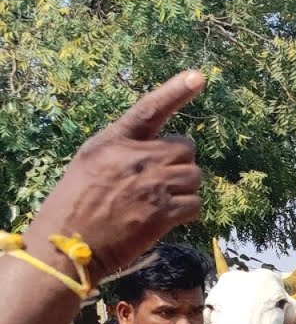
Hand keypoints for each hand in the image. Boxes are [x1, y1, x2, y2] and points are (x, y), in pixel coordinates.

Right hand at [28, 71, 206, 282]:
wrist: (68, 246)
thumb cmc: (77, 204)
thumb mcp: (91, 162)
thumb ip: (125, 149)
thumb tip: (163, 149)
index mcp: (114, 141)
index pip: (150, 109)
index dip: (176, 91)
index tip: (199, 76)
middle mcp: (135, 158)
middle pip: (186, 148)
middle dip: (180, 163)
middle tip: (160, 180)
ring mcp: (151, 185)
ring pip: (195, 177)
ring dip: (185, 189)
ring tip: (159, 201)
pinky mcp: (162, 213)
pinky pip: (196, 204)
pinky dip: (187, 212)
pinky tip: (166, 218)